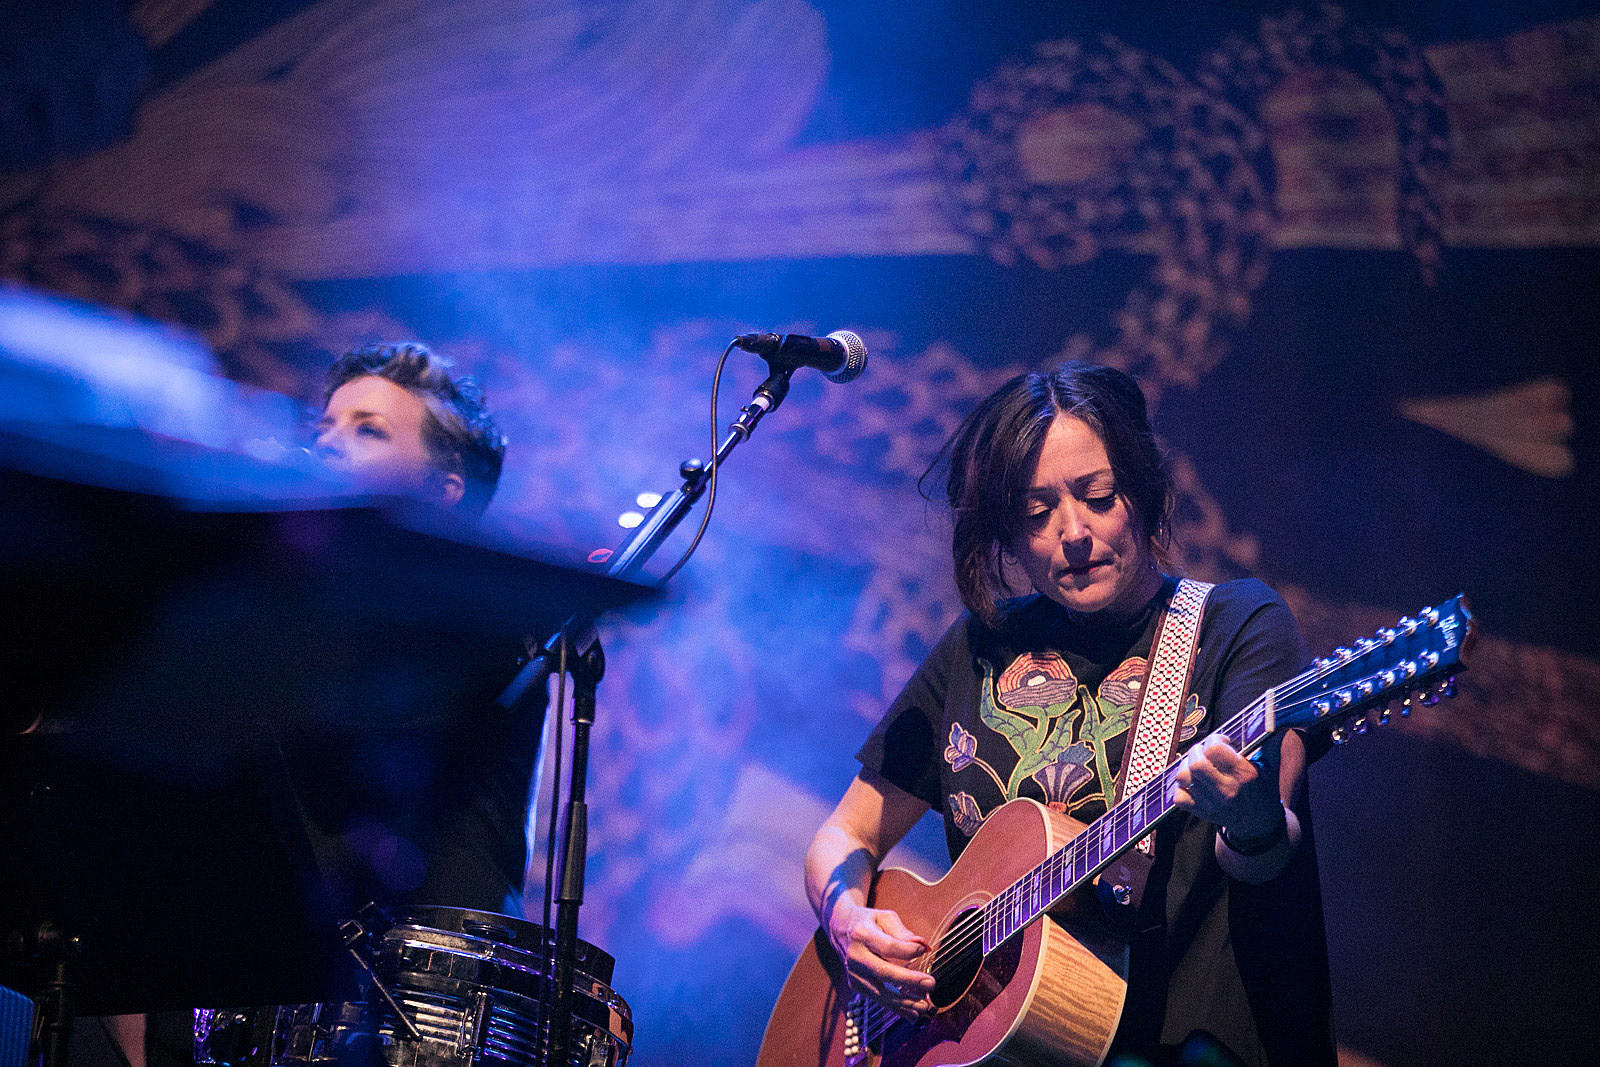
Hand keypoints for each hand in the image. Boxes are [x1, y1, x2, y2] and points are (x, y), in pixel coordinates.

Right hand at [826, 901, 935, 1017]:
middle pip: (883, 972)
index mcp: (862, 934)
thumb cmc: (868, 922)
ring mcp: (854, 973)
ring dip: (904, 1002)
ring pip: (879, 992)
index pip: (887, 946)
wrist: (840, 929)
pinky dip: (896, 1008)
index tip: (924, 950)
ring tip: (924, 1006)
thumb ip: (903, 932)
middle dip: (908, 980)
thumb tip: (923, 946)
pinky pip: (877, 999)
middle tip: (930, 984)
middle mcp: (855, 956)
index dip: (907, 950)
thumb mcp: (884, 917)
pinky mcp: (855, 985)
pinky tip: (912, 1013)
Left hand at [1170, 733, 1283, 838]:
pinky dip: (1180, 787)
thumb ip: (1269, 743)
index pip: (1215, 749)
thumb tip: (1275, 722)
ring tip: (1195, 764)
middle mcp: (1227, 789)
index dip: (1214, 739)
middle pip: (1196, 764)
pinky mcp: (1202, 813)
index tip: (1221, 741)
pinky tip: (1192, 782)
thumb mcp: (1271, 766)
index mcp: (1244, 774)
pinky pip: (1179, 797)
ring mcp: (1212, 803)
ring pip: (1184, 778)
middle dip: (1196, 750)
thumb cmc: (1264, 790)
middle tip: (1204, 751)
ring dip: (1185, 766)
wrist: (1260, 825)